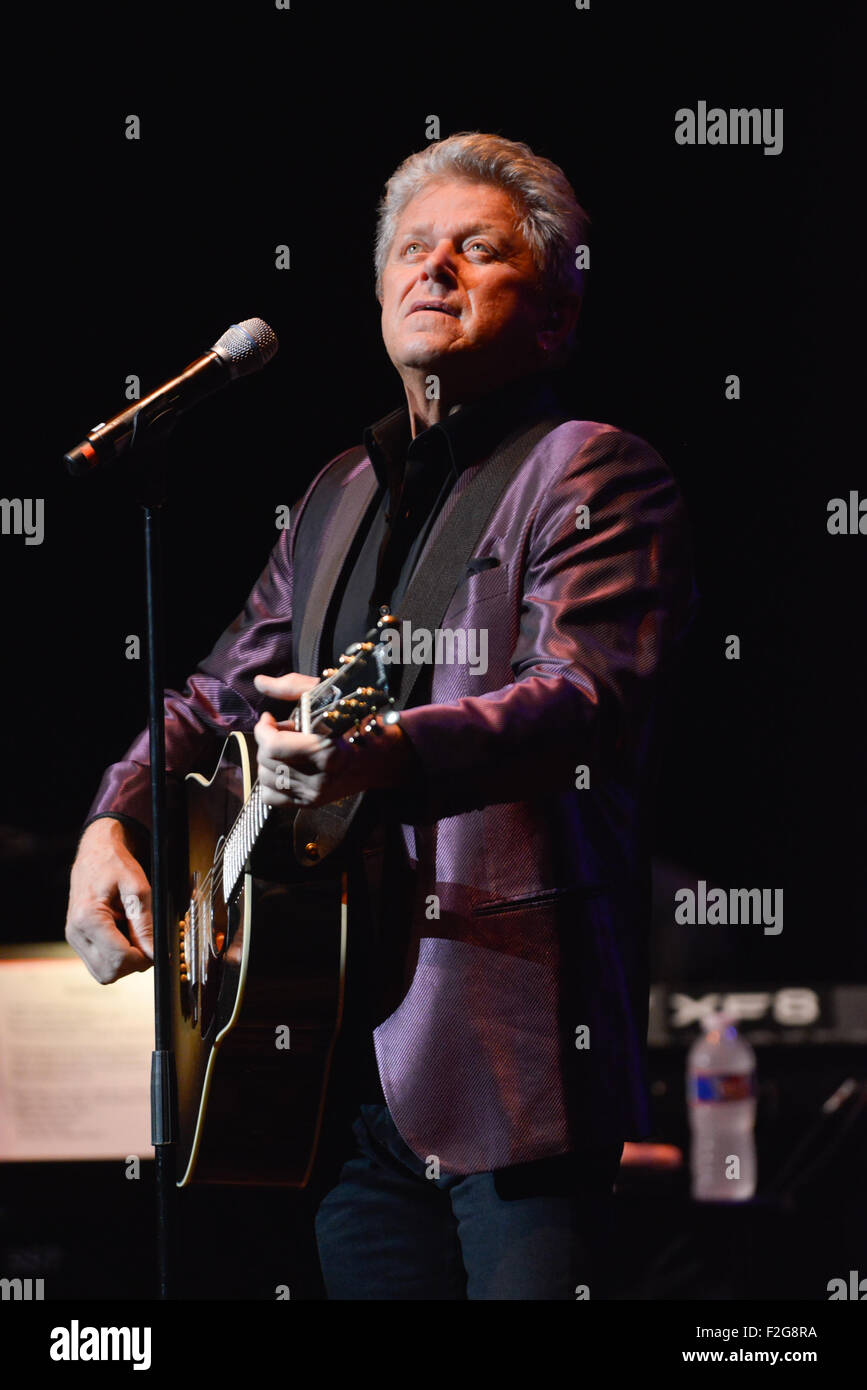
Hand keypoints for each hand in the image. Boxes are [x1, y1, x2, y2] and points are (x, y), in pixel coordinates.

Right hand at [65, 819, 153, 983]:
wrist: (96, 853)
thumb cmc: (115, 865)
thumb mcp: (137, 888)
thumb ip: (145, 923)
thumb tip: (154, 953)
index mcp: (87, 918)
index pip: (119, 958)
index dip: (143, 957)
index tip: (155, 946)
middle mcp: (75, 933)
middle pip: (109, 972)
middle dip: (133, 963)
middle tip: (146, 941)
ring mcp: (74, 939)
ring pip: (103, 973)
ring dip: (124, 963)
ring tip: (134, 935)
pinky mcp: (77, 941)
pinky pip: (98, 964)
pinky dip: (115, 958)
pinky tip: (123, 936)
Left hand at [253, 670, 415, 807]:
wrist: (382, 756)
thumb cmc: (358, 722)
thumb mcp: (329, 697)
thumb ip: (291, 687)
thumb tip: (260, 682)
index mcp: (327, 751)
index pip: (273, 745)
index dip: (263, 728)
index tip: (269, 718)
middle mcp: (321, 778)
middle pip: (267, 761)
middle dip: (266, 742)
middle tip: (278, 730)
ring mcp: (316, 794)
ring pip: (266, 780)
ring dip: (268, 760)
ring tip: (283, 748)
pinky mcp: (312, 804)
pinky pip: (272, 798)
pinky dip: (270, 782)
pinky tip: (282, 766)